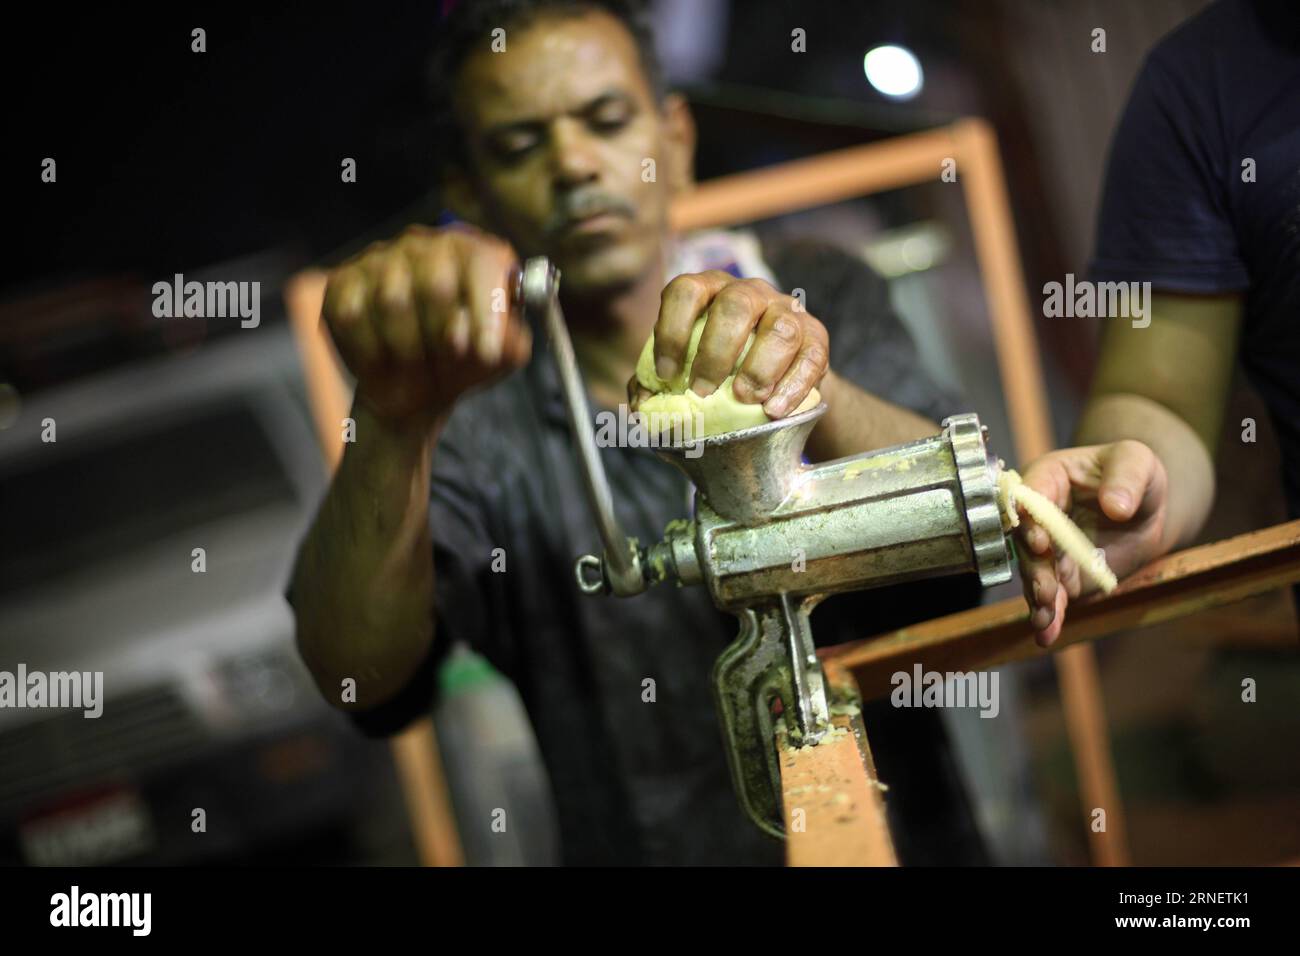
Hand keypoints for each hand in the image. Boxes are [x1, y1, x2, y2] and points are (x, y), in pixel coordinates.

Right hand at [321, 224, 531, 426]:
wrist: (413, 385)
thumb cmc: (463, 360)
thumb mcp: (500, 357)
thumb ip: (508, 345)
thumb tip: (480, 339)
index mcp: (472, 252)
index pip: (482, 265)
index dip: (486, 311)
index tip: (486, 353)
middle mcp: (425, 245)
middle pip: (437, 285)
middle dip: (444, 337)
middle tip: (447, 361)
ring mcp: (380, 259)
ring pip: (394, 302)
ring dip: (409, 348)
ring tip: (417, 364)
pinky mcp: (342, 282)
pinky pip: (354, 316)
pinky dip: (373, 351)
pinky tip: (384, 359)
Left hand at [627, 271, 828, 415]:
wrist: (775, 385)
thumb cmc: (719, 374)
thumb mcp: (685, 373)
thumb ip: (656, 385)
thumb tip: (641, 407)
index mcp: (708, 291)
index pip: (685, 291)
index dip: (672, 331)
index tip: (666, 374)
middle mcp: (749, 292)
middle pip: (734, 306)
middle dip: (715, 352)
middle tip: (702, 391)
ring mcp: (786, 311)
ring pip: (779, 329)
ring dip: (758, 368)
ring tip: (744, 400)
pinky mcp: (817, 338)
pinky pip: (811, 358)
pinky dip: (792, 387)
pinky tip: (773, 410)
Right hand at [1015, 440, 1168, 646]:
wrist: (1144, 509)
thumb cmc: (1134, 474)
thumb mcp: (1138, 461)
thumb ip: (1127, 477)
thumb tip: (1116, 506)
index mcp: (1049, 478)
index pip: (1031, 495)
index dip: (1031, 520)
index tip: (1041, 543)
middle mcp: (1038, 516)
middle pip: (1026, 541)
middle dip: (1035, 568)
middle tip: (1046, 591)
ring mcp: (1047, 549)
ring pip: (1035, 573)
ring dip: (1038, 597)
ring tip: (1046, 618)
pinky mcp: (1060, 576)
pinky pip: (1051, 597)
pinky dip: (1049, 616)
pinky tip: (1047, 634)